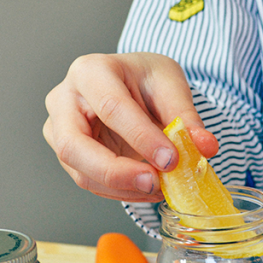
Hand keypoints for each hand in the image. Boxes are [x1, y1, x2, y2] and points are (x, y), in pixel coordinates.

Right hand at [43, 52, 217, 201]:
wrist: (128, 85)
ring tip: (159, 188)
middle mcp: (64, 100)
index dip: (142, 137)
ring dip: (122, 188)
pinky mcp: (68, 156)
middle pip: (75, 146)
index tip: (172, 159)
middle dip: (117, 172)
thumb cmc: (143, 79)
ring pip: (80, 172)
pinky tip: (148, 189)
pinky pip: (90, 182)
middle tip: (155, 183)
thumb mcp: (170, 83)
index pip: (111, 108)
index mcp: (90, 71)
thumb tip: (204, 147)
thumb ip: (186, 116)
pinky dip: (121, 192)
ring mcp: (58, 130)